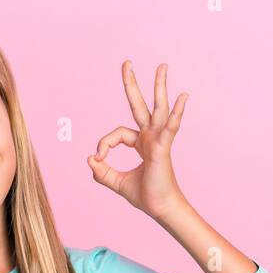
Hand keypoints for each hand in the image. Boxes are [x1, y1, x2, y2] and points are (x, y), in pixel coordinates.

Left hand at [86, 60, 189, 220]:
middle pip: (139, 105)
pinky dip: (176, 113)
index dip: (104, 144)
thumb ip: (101, 172)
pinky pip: (170, 127)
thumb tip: (90, 159)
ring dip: (159, 86)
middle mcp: (150, 137)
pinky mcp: (163, 147)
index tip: (99, 159)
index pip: (117, 134)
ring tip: (162, 67)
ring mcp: (158, 140)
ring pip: (157, 108)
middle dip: (132, 84)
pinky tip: (183, 97)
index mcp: (141, 143)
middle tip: (126, 63)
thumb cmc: (145, 196)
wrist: (160, 209)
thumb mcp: (116, 182)